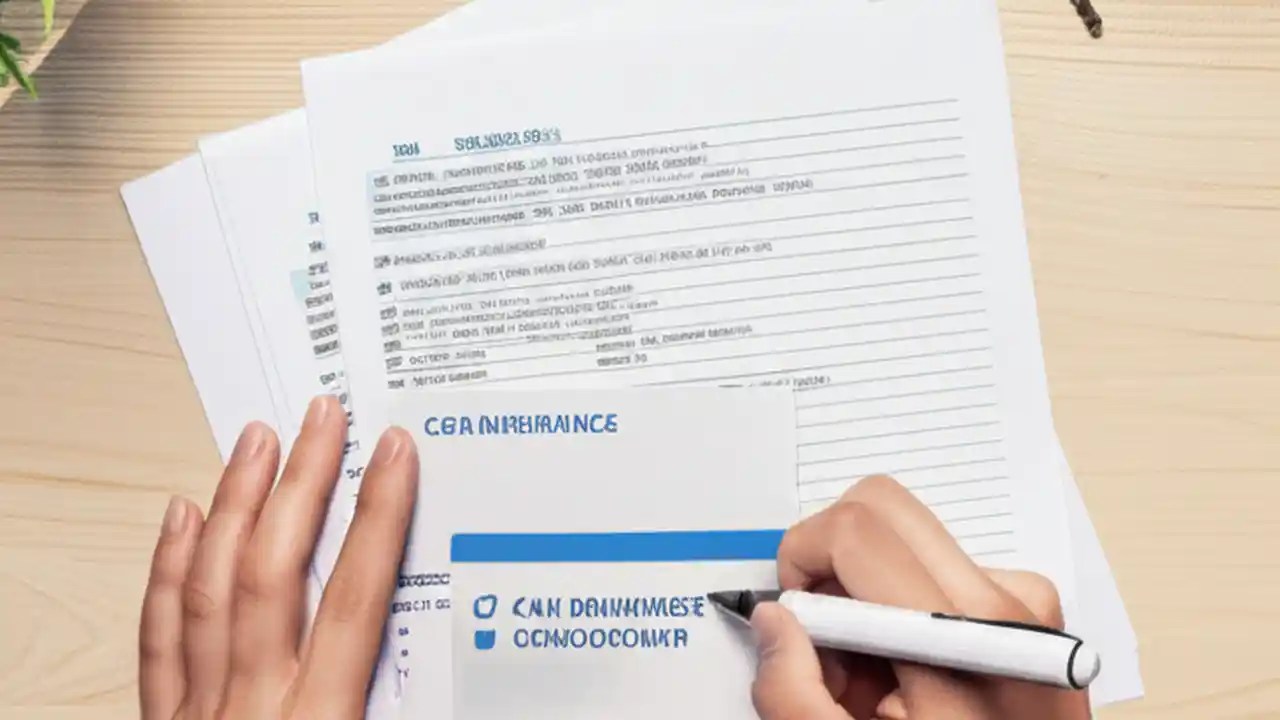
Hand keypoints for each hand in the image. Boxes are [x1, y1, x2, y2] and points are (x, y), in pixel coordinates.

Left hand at [138, 395, 417, 719]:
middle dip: (302, 484)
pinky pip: (160, 634)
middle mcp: (255, 702)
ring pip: (211, 586)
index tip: (392, 456)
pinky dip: (169, 569)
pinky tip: (181, 518)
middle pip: (275, 571)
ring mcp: (202, 710)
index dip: (378, 517)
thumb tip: (448, 673)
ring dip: (236, 503)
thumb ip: (401, 705)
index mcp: (321, 719)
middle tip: (321, 419)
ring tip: (256, 443)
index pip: (356, 598)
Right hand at [750, 475, 1090, 719]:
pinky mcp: (1035, 607)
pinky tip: (913, 677)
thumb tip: (776, 618)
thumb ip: (791, 692)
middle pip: (882, 508)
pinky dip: (906, 609)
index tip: (799, 614)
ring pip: (909, 539)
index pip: (858, 532)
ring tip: (877, 678)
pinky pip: (942, 568)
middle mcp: (1005, 605)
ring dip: (868, 592)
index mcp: (963, 641)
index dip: (803, 558)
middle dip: (831, 559)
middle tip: (827, 633)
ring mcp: (1028, 602)